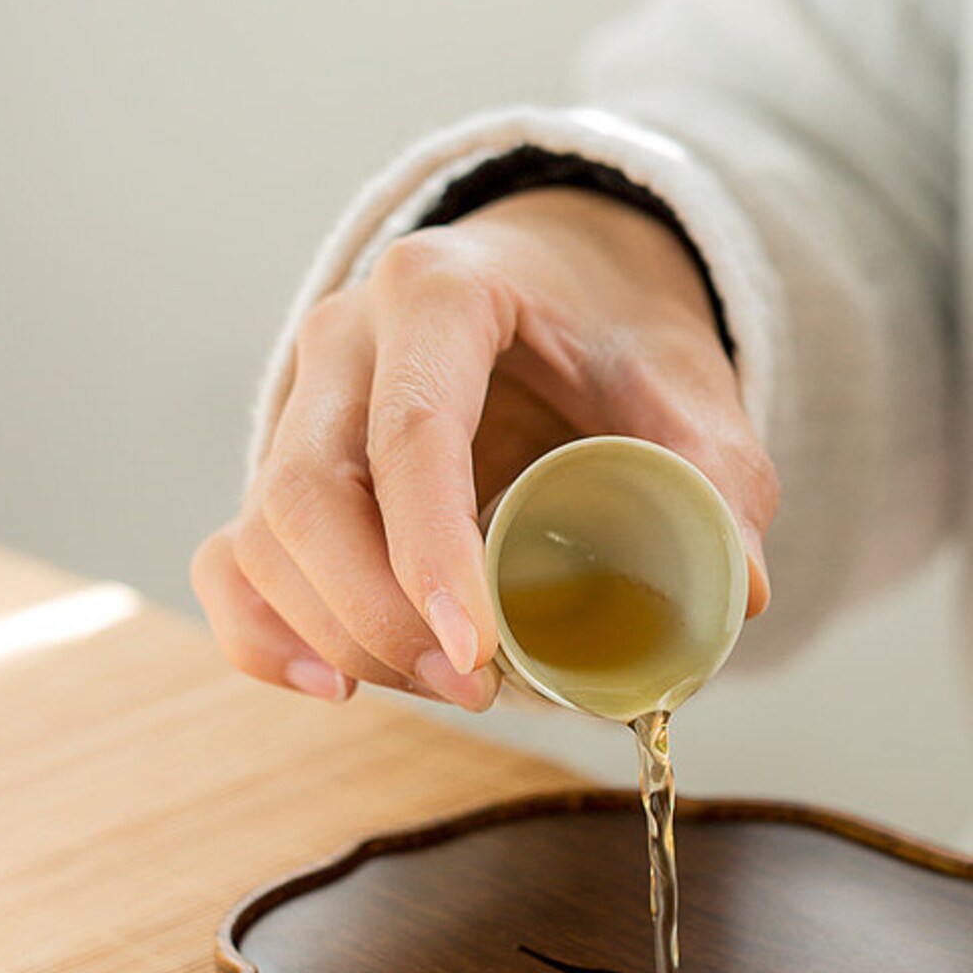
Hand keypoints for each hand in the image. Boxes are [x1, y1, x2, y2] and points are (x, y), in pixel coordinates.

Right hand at [192, 187, 776, 708]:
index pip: (411, 431)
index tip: (476, 652)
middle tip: (475, 689)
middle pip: (307, 489)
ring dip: (338, 633)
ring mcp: (300, 405)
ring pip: (263, 532)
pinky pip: (233, 559)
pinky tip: (331, 685)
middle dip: (377, 612)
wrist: (556, 283)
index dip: (431, 551)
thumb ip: (718, 476)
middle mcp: (344, 340)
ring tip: (446, 688)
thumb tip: (739, 590)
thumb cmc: (613, 335)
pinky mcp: (285, 470)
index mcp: (440, 293)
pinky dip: (262, 633)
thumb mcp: (685, 387)